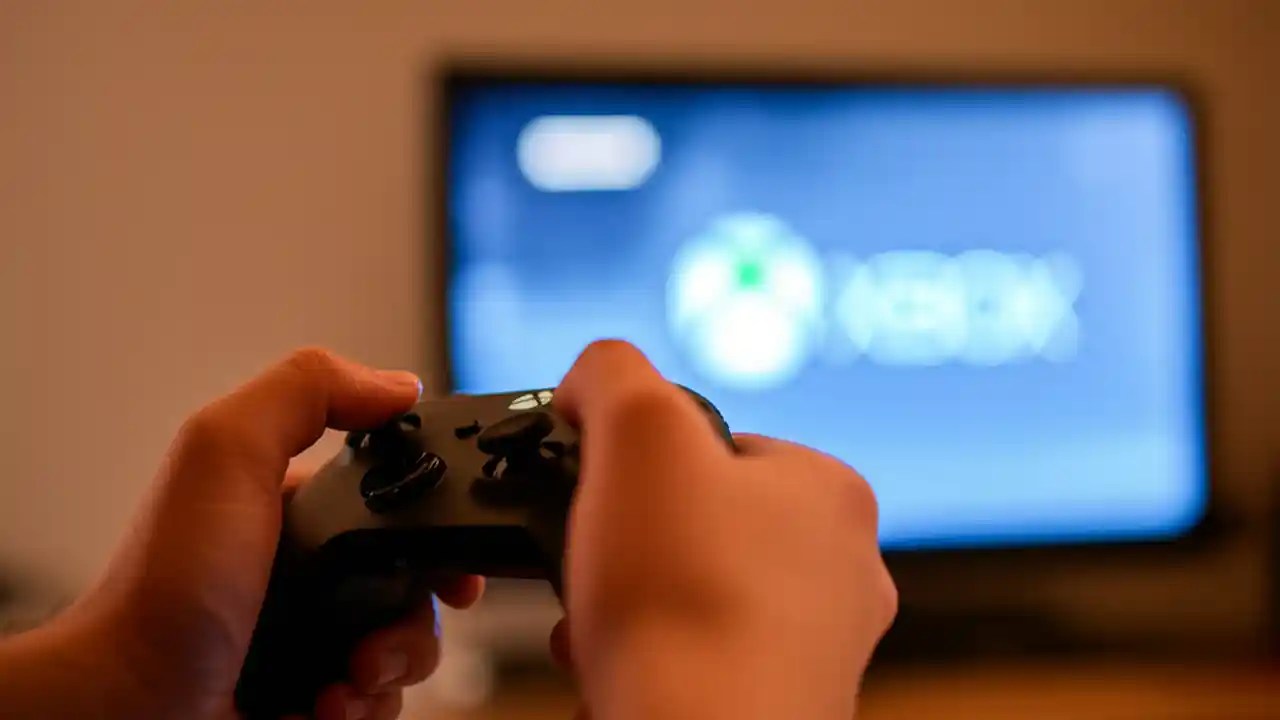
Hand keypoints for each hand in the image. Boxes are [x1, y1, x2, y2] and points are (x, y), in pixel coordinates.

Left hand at [0, 349, 482, 719]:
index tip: (452, 561)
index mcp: (300, 505)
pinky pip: (381, 700)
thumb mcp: (225, 453)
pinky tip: (327, 704)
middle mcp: (314, 569)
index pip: (404, 501)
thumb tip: (399, 386)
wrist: (126, 708)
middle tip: (382, 634)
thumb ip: (305, 393)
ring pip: (410, 648)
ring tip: (349, 678)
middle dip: (419, 613)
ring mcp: (316, 635)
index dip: (440, 527)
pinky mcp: (315, 692)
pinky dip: (367, 705)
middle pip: (420, 582)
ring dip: (396, 667)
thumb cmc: (162, 591)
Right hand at [549, 341, 896, 719]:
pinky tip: (616, 669)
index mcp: (828, 490)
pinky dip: (651, 662)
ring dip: (636, 604)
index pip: (722, 445)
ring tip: (599, 620)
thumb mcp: (638, 428)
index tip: (607, 489)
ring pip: (700, 599)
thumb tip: (594, 378)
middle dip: (635, 542)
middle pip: (705, 526)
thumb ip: (614, 374)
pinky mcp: (781, 705)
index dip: (644, 461)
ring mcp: (818, 646)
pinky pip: (699, 664)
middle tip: (596, 557)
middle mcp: (842, 568)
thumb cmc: (688, 599)